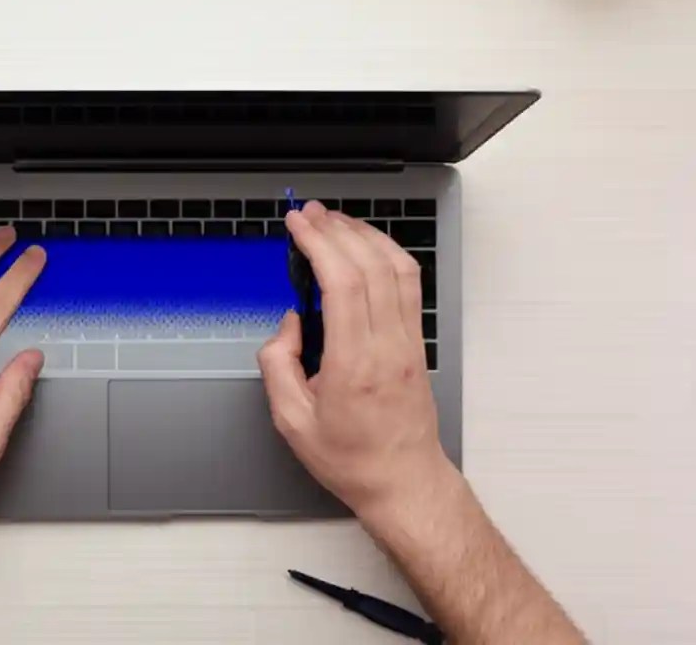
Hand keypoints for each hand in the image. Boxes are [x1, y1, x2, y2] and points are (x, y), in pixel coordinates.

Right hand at [257, 202, 450, 520]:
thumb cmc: (350, 458)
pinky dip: (387, 254)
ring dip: (364, 235)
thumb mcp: (291, 421)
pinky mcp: (418, 343)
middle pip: (370, 264)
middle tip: (309, 214)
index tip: (297, 224)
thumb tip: (290, 324)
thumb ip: (278, 364)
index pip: (343, 282)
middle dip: (336, 229)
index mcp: (354, 363)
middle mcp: (387, 345)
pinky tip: (367, 248)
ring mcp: (409, 341)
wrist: (402, 481)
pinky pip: (409, 285)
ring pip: (396, 267)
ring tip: (334, 222)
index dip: (319, 243)